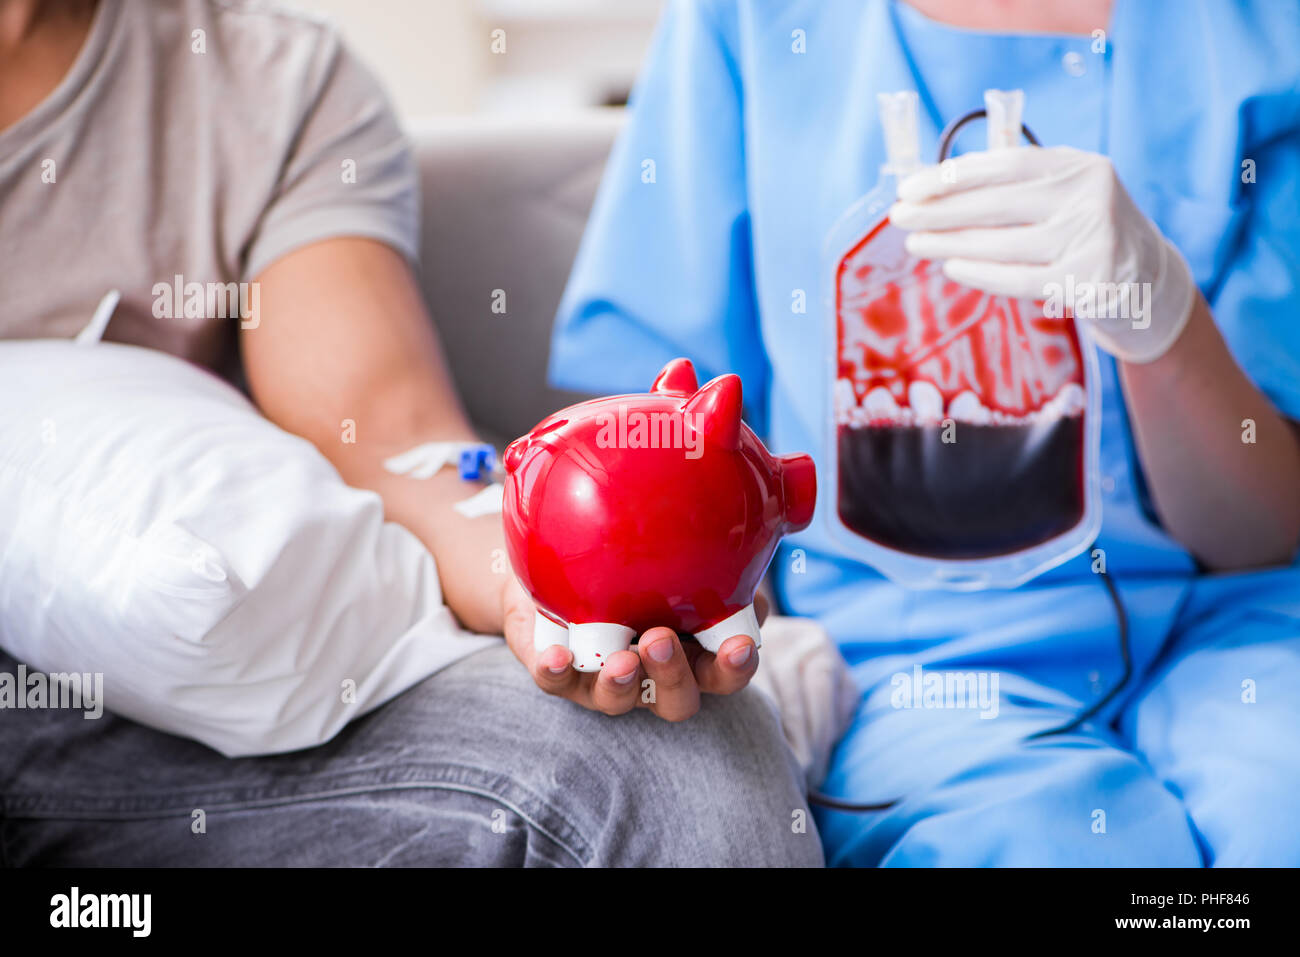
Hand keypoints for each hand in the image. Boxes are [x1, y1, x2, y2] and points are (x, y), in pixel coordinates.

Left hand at [500, 577, 762, 720]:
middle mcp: (651, 676)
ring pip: (617, 699)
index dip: (735, 666)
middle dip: (672, 676)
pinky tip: (557, 657)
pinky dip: (557, 673)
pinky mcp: (559, 673)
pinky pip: (556, 683)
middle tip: (660, 639)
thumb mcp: (679, 554)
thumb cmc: (640, 561)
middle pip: (675, 700)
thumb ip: (715, 558)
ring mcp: (605, 681)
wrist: (564, 558)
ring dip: (621, 682)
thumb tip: (745, 548)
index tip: (739, 646)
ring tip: (622, 657)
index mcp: (692, 652)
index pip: (725, 672)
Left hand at [889, 146, 1195, 363]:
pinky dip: (981, 274)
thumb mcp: (1062, 194)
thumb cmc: (1085, 230)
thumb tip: (935, 190)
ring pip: (1003, 243)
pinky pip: (1020, 279)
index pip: (1002, 165)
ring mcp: (1093, 239)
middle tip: (898, 218)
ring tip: (916, 245)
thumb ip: (1014, 187)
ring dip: (951, 244)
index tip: (908, 188)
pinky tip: (951, 267)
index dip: (950, 176)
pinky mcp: (1091, 282)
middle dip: (940, 211)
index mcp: (1077, 165)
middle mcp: (1089, 195)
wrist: (1149, 279)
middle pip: (997, 204)